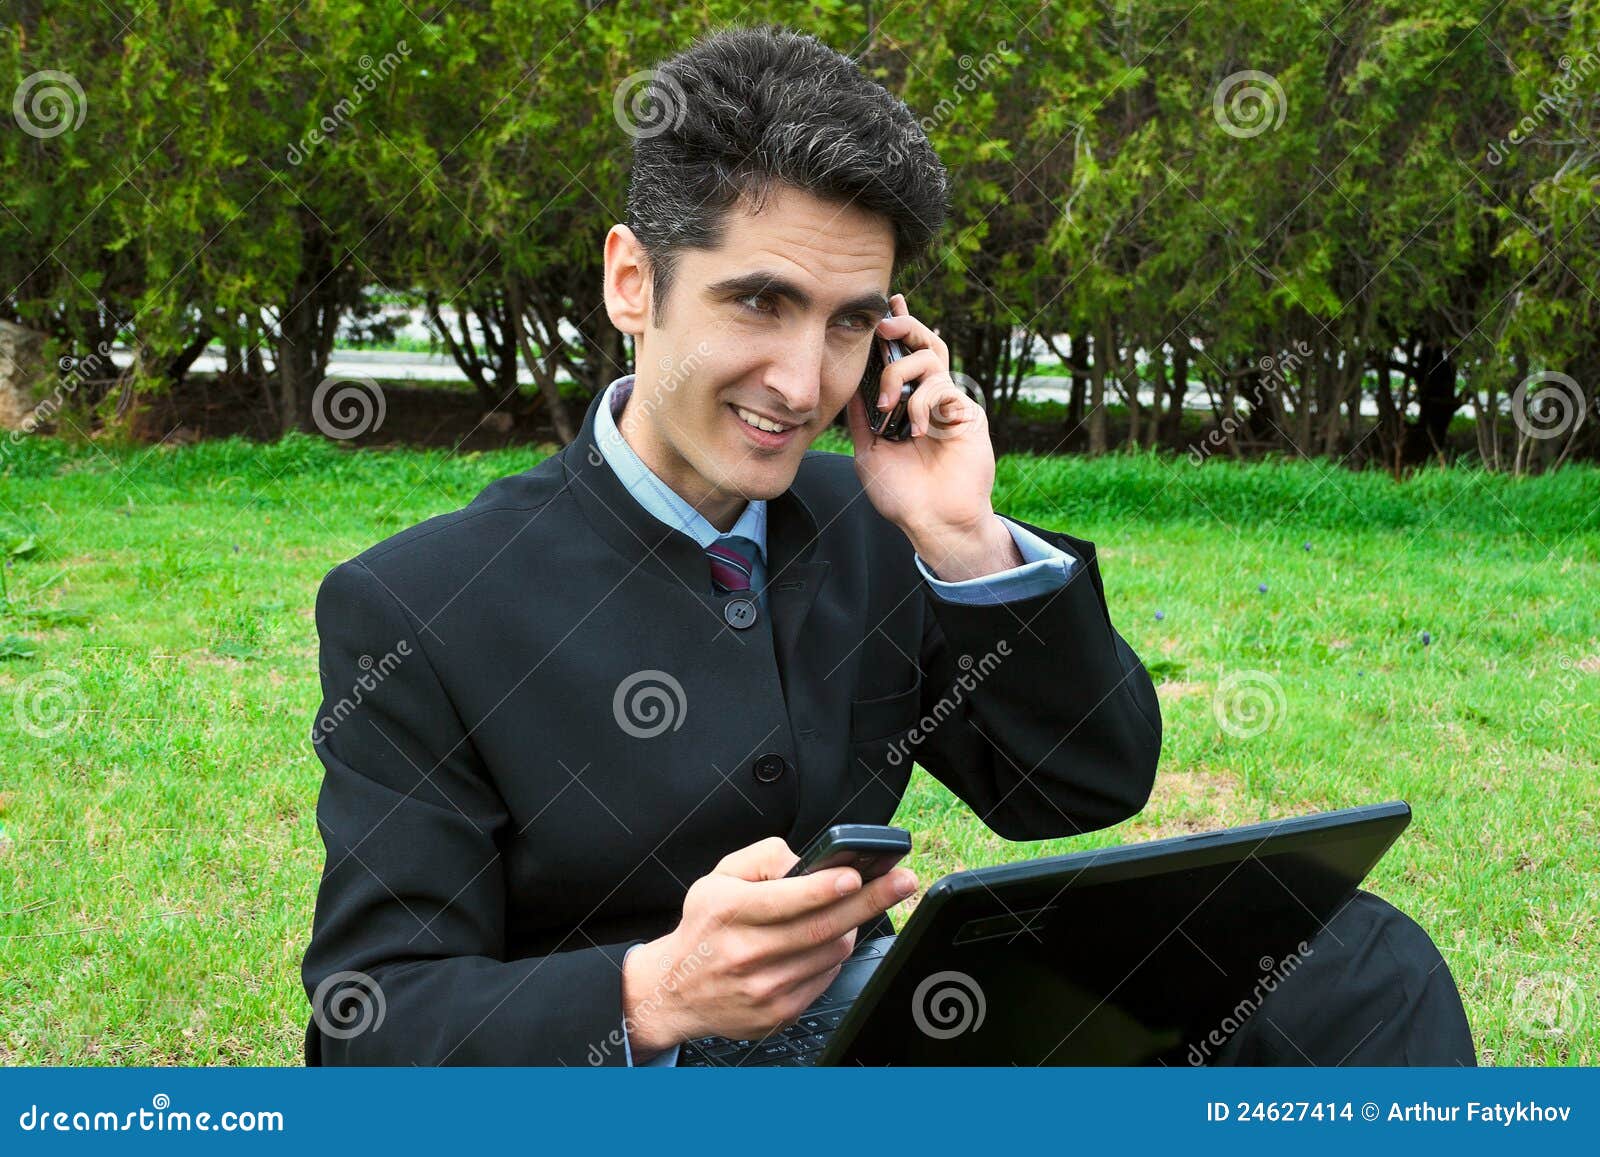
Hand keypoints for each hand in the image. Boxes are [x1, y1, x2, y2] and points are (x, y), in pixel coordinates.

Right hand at [620, 836, 917, 1056]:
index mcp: (729, 912)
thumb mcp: (718, 877)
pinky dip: (832, 956)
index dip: (827, 888)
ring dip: (849, 927)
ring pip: (830, 952)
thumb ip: (762, 857)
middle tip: (901, 882)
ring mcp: (765, 988)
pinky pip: (825, 978)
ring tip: (848, 910)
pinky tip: (821, 942)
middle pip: (822, 927)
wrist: (675, 990)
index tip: (857, 874)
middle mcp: (746, 952)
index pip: (787, 900)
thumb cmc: (704, 928)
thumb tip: (807, 859)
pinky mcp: (779, 1013)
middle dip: (870, 901)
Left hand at [847, 295, 1020, 581]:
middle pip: (924, 342)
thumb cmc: (902, 494)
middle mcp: (930, 397)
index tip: (886, 303)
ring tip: (887, 403)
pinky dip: (921, 402)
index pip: (902, 356)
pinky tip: (913, 429)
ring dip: (902, 371)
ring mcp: (949, 404)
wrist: (932, 522)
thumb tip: (848, 382)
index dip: (897, 327)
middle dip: (904, 325)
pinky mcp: (966, 414)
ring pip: (932, 357)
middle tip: (883, 324)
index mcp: (907, 402)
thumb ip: (861, 416)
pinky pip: (942, 387)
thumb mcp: (868, 450)